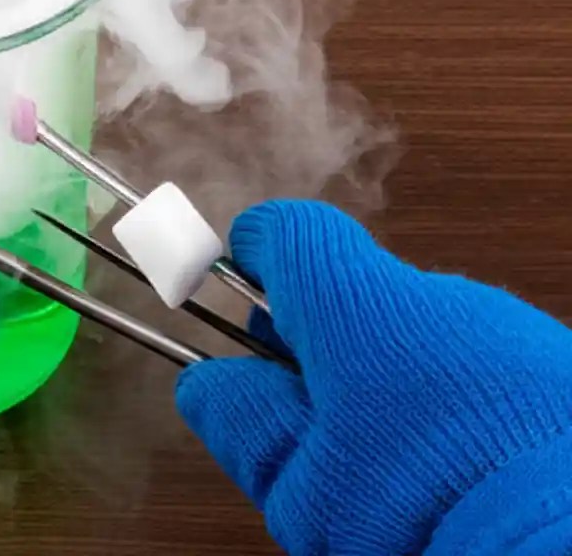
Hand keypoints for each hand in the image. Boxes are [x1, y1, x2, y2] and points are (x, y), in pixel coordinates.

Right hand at [176, 200, 571, 554]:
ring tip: (392, 460)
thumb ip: (248, 427)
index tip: (232, 277)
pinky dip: (459, 401)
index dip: (254, 251)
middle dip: (324, 345)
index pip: (290, 234)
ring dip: (394, 379)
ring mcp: (508, 329)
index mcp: (357, 307)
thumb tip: (207, 386)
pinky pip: (485, 368)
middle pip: (356, 295)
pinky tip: (461, 465)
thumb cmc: (429, 510)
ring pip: (422, 337)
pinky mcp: (558, 368)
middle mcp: (438, 297)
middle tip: (306, 414)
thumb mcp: (306, 488)